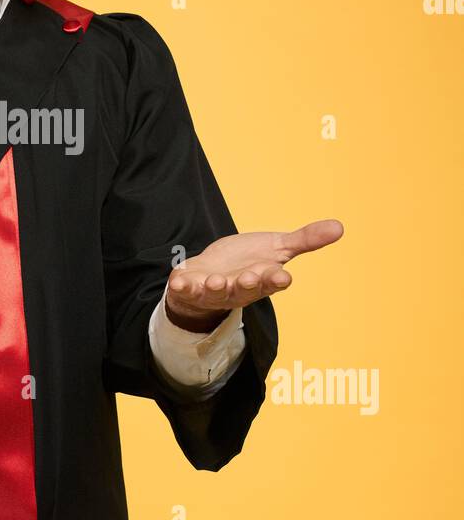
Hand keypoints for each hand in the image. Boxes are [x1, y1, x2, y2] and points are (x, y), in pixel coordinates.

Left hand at [164, 219, 343, 330]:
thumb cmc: (248, 263)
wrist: (212, 276)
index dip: (276, 280)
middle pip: (245, 289)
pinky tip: (179, 279)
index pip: (272, 281)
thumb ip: (305, 240)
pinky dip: (182, 286)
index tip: (282, 277)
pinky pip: (185, 290)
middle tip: (250, 277)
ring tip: (215, 281)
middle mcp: (239, 287)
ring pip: (216, 293)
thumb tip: (340, 227)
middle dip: (247, 284)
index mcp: (262, 278)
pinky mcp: (190, 287)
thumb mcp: (277, 248)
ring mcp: (213, 290)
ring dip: (216, 288)